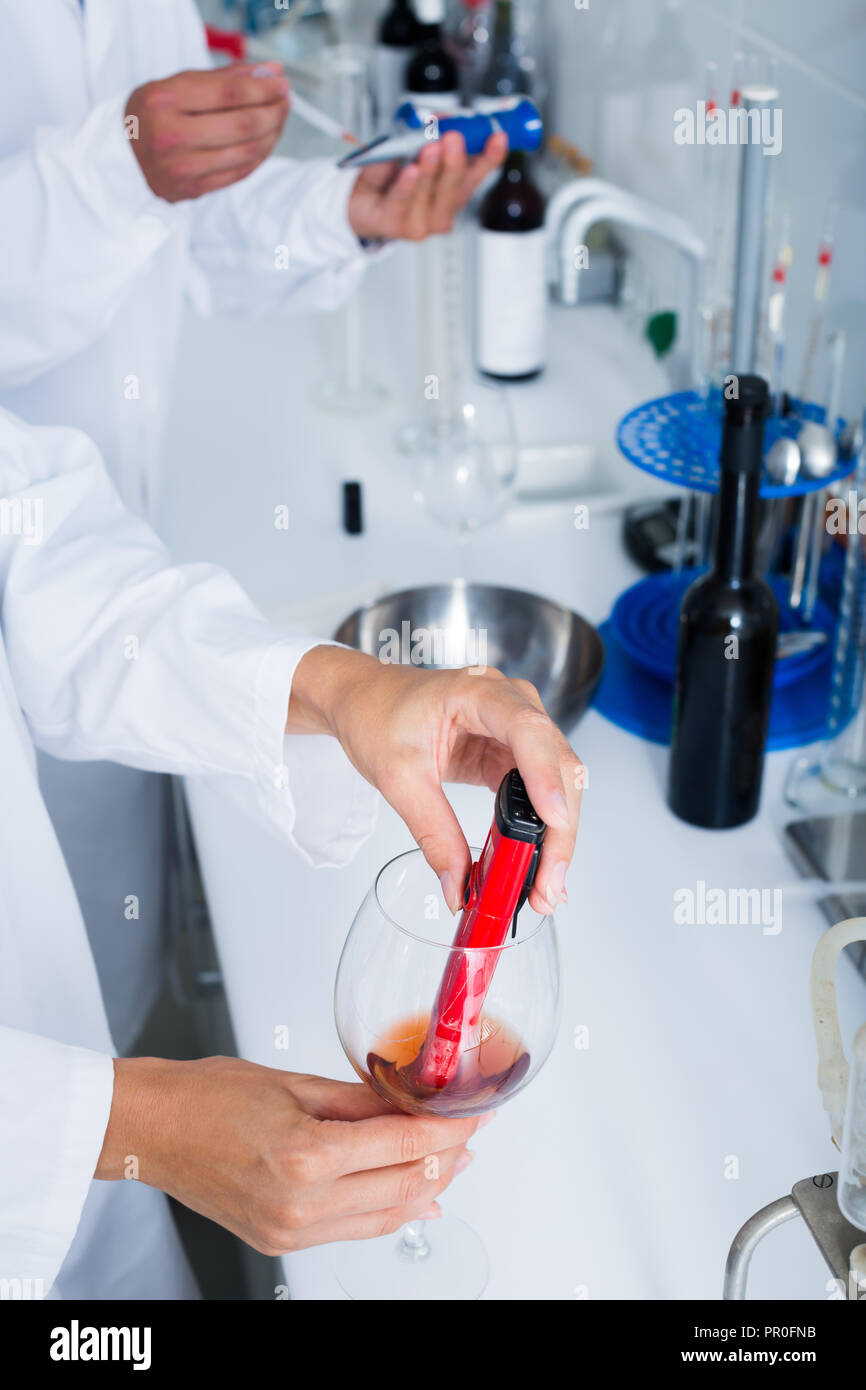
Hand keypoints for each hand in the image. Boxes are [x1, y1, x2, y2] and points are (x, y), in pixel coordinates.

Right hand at [96, 1057, 484, 1253]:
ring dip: (426, 1191)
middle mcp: (302, 1203)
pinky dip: (390, 1213)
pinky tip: (412, 1197)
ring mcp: (292, 1230)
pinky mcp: (282, 1241)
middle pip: (403, 1188)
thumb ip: (360, 1100)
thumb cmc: (208, 1096)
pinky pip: (355, 1231)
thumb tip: (411, 1105)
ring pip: (386, 1218)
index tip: (475, 1114)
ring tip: (451, 1162)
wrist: (153, 1129)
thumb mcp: (294, 1082)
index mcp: (307, 1156)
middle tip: (470, 1134)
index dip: (450, 1130)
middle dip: (447, 1161)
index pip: (403, 1146)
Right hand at [125, 63, 289, 202]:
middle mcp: (171, 136)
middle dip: (273, 112)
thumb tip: (273, 72)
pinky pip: (239, 173)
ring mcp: (181, 168)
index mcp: (165, 100)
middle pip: (242, 125)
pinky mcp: (192, 190)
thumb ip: (226, 78)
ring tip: (278, 122)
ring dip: (271, 136)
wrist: (121, 156)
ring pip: (246, 152)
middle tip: (286, 103)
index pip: (229, 94)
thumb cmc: (155, 113)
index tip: (282, 84)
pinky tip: (264, 142)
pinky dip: (258, 156)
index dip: (264, 89)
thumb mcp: (179, 84)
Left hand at [288, 649, 583, 914]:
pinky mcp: (510, 754)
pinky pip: (538, 794)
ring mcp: (515, 730)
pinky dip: (539, 830)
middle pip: (557, 763)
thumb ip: (432, 831)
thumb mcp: (396, 777)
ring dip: (556, 835)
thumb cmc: (376, 714)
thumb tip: (458, 883)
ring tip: (544, 884)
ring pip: (558, 782)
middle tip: (547, 881)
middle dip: (560, 827)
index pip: (527, 730)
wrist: (364, 700)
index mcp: (479, 691)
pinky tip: (535, 862)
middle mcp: (510, 704)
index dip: (545, 776)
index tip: (553, 820)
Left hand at [347, 130, 507, 242]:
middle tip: (455, 138)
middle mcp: (441, 209)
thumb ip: (429, 134)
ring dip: (431, 170)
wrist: (358, 202)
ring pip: (429, 195)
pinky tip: (410, 171)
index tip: (498, 136)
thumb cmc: (390, 176)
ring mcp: (421, 222)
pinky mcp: (396, 226)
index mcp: (453, 190)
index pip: (477, 174)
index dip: (490, 156)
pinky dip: (407, 185)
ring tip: (431, 148)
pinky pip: (402, 202)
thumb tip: (441, 120)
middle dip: (456, 162)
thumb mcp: (410, 147)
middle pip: (455, 189)